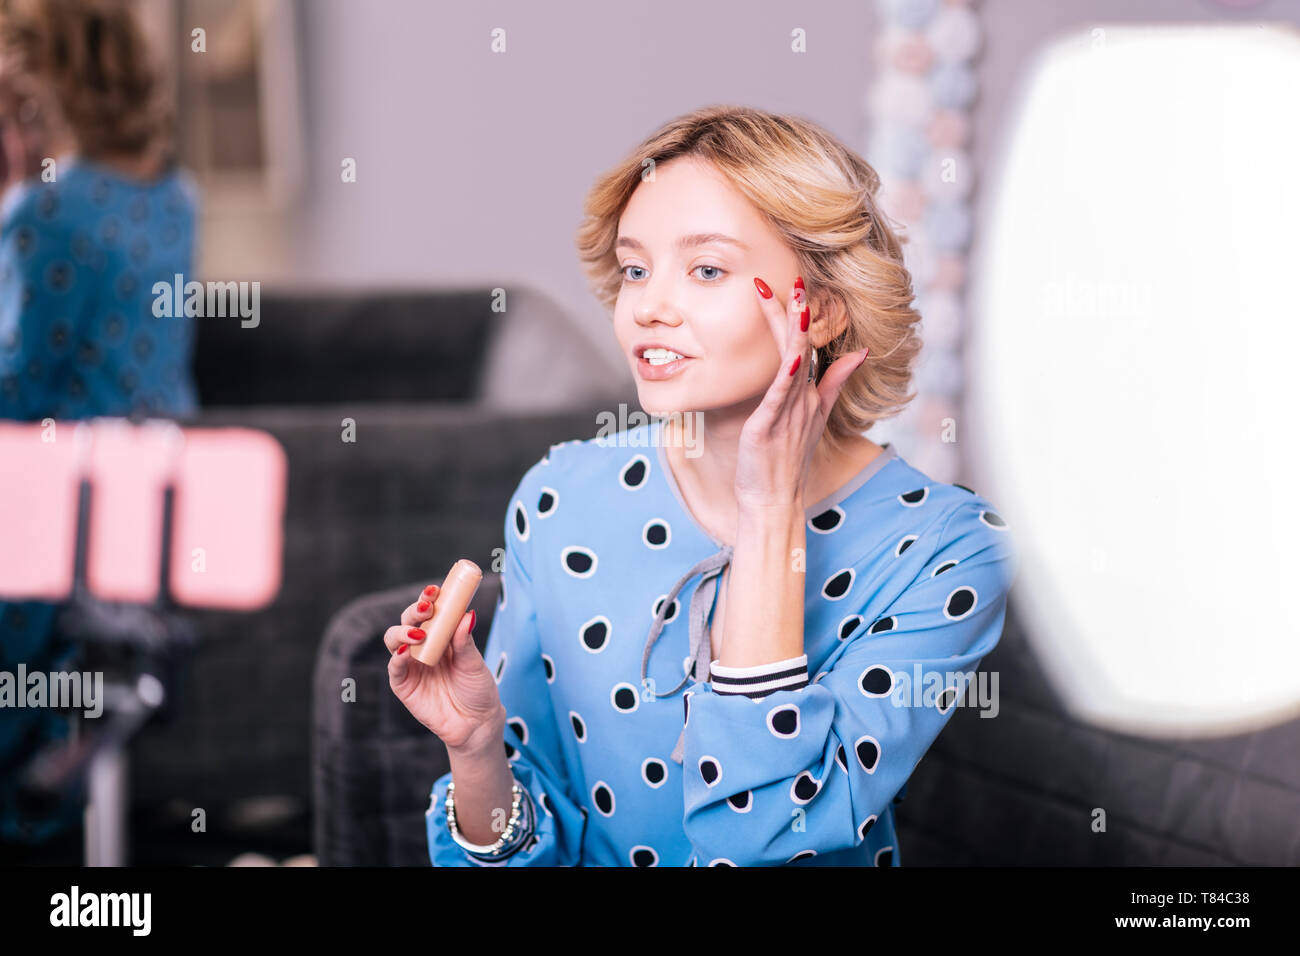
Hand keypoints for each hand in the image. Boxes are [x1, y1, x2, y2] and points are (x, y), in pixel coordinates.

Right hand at [385, 583, 504, 752]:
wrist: (476, 723)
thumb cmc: (477, 689)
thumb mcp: (475, 663)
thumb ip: (465, 641)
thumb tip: (467, 614)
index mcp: (441, 636)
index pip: (430, 611)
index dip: (429, 598)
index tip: (436, 590)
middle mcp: (422, 646)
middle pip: (408, 621)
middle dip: (415, 611)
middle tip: (427, 608)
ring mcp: (411, 664)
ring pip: (394, 639)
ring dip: (404, 631)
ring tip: (419, 633)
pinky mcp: (403, 684)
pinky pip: (395, 668)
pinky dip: (397, 657)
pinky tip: (406, 651)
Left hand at [734, 276, 867, 508]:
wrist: (774, 499)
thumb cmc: (786, 459)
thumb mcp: (813, 416)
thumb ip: (833, 383)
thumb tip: (859, 353)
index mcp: (808, 393)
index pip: (805, 345)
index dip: (800, 315)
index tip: (794, 284)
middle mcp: (802, 398)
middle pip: (802, 346)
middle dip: (799, 312)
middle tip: (797, 278)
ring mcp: (789, 411)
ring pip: (794, 363)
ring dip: (796, 332)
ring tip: (796, 300)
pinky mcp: (771, 426)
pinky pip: (780, 395)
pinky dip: (787, 374)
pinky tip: (792, 355)